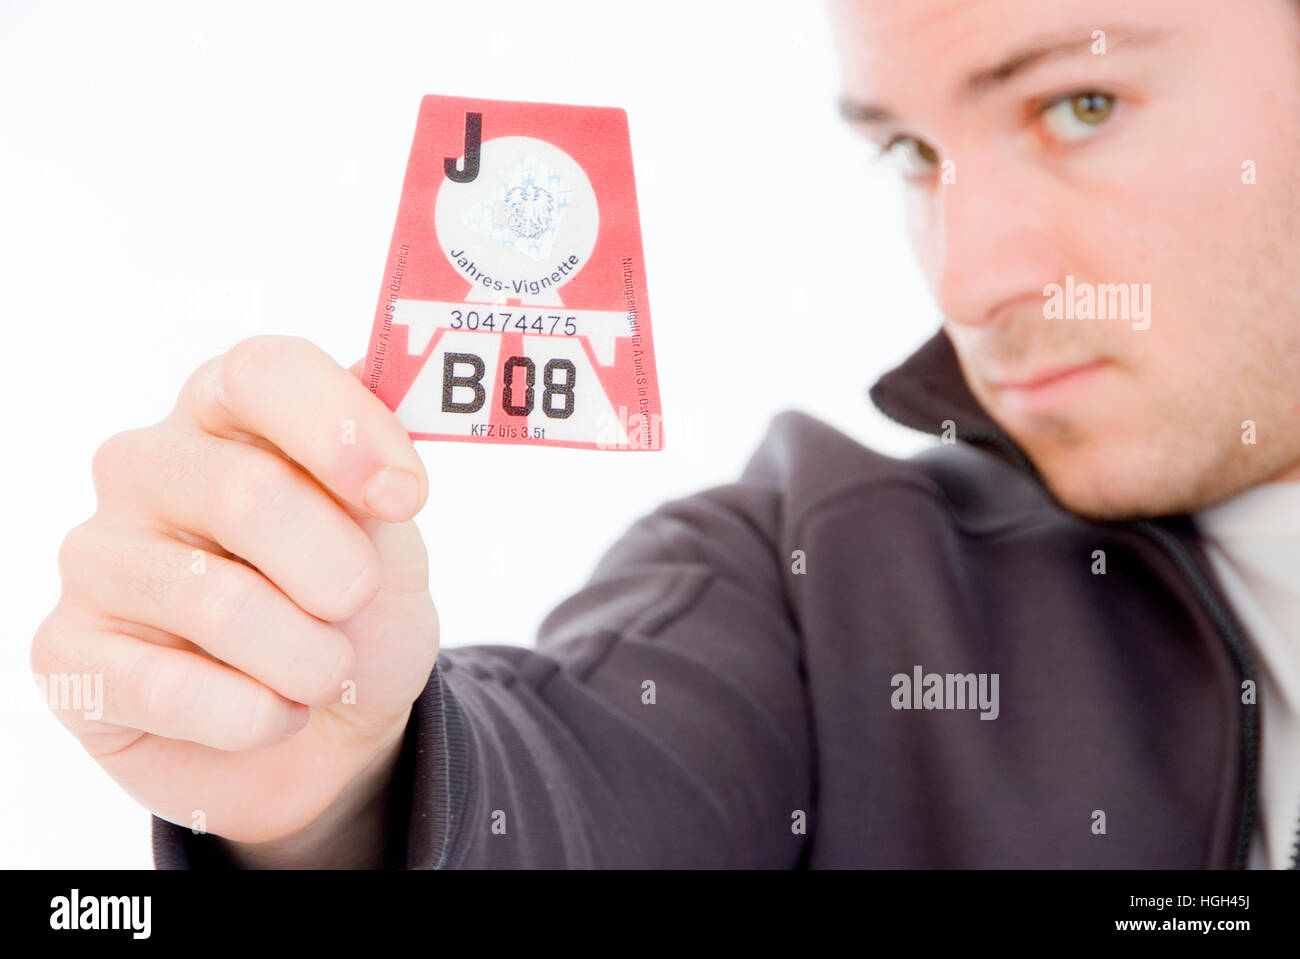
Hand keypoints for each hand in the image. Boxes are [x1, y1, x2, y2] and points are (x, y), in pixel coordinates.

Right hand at [31, 336, 438, 864]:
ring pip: (219, 604)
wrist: (332, 732)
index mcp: (226, 411)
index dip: (344, 431)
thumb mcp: (392, 532)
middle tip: (354, 606)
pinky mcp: (67, 654)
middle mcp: (145, 466)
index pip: (265, 373)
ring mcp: (96, 556)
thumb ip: (385, 455)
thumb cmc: (357, 611)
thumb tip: (400, 372)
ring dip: (308, 659)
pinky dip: (257, 717)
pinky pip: (172, 690)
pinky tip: (265, 712)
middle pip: (247, 493)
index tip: (404, 497)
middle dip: (340, 575)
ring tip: (317, 669)